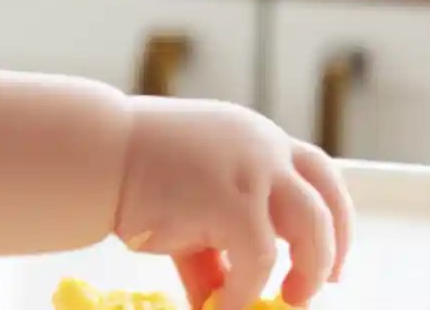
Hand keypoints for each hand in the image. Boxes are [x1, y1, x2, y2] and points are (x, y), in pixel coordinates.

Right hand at [114, 97, 353, 309]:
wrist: (94, 156)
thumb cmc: (132, 175)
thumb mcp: (187, 204)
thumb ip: (213, 248)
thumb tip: (219, 301)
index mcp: (255, 137)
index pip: (318, 172)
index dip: (335, 217)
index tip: (332, 257)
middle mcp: (263, 147)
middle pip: (324, 203)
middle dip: (328, 253)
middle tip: (313, 290)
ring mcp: (253, 173)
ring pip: (310, 230)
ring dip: (307, 273)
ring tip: (288, 301)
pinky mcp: (234, 203)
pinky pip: (259, 261)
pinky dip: (247, 290)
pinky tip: (226, 305)